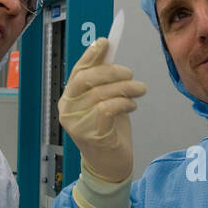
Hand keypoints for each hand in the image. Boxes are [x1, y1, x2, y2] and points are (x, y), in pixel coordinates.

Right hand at [58, 37, 146, 182]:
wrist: (109, 166)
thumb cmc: (108, 132)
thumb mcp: (105, 101)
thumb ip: (104, 82)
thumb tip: (110, 54)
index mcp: (69, 98)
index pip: (77, 71)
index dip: (91, 55)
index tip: (105, 42)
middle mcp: (67, 109)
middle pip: (86, 79)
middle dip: (111, 71)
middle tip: (130, 73)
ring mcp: (76, 123)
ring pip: (100, 93)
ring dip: (125, 88)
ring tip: (140, 89)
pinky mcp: (90, 134)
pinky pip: (107, 109)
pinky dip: (123, 103)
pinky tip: (132, 106)